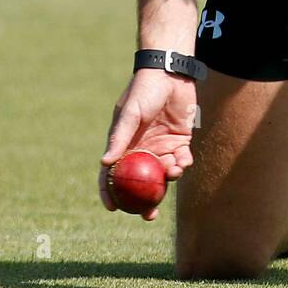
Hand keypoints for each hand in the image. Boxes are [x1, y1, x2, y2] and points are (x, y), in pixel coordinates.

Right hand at [99, 69, 196, 221]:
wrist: (170, 73)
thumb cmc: (144, 90)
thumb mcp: (130, 114)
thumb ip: (119, 137)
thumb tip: (104, 163)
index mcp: (125, 144)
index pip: (113, 173)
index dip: (110, 192)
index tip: (112, 208)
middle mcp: (142, 149)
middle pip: (140, 182)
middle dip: (144, 201)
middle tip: (149, 215)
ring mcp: (161, 147)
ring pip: (163, 174)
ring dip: (168, 178)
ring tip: (172, 171)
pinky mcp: (180, 141)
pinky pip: (181, 160)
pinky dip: (183, 164)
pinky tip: (183, 161)